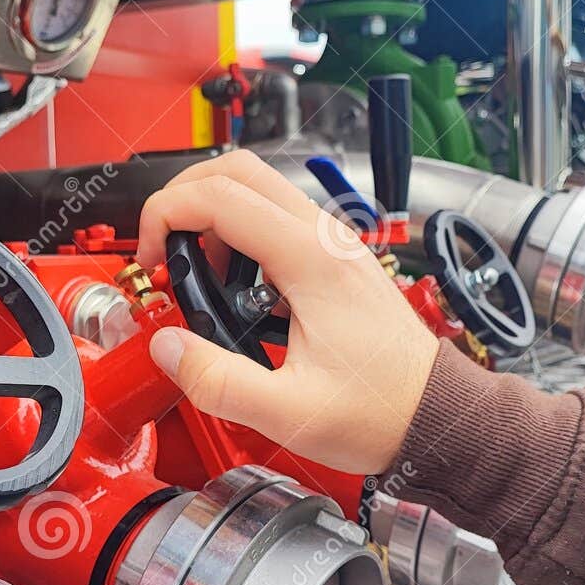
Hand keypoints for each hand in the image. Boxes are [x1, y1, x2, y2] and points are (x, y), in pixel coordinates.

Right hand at [137, 150, 440, 474]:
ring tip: (194, 275)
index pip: (221, 198)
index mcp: (312, 262)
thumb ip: (217, 381)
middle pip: (237, 170)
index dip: (167, 216)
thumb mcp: (287, 411)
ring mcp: (332, 244)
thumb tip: (168, 347)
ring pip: (257, 188)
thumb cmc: (381, 410)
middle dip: (182, 198)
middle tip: (161, 250)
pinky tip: (231, 288)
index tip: (150, 259)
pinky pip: (274, 220)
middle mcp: (325, 239)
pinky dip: (238, 235)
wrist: (434, 413)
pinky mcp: (333, 260)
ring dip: (210, 216)